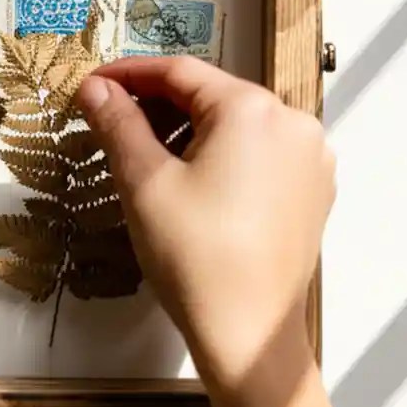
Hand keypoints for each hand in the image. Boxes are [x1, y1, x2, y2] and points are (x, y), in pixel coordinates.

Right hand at [75, 56, 334, 381]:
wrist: (248, 334)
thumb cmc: (195, 258)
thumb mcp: (144, 182)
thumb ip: (118, 123)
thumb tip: (95, 86)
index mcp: (252, 109)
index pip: (180, 71)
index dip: (129, 75)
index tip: (92, 86)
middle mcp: (292, 122)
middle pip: (212, 96)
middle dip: (159, 106)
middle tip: (113, 126)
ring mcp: (310, 157)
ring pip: (237, 125)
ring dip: (191, 132)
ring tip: (148, 160)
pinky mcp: (313, 190)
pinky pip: (261, 154)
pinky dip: (224, 157)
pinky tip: (193, 184)